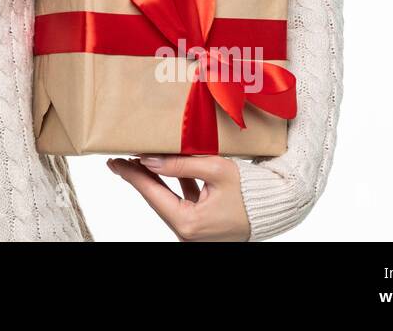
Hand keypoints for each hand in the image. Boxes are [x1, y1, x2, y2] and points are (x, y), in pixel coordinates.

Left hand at [107, 154, 251, 240]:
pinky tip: (164, 169)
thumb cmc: (251, 191)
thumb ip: (179, 164)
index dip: (131, 175)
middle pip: (155, 198)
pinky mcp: (201, 226)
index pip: (151, 193)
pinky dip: (172, 187)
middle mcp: (188, 233)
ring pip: (167, 201)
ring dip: (154, 180)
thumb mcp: (216, 170)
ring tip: (137, 161)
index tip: (115, 161)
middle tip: (119, 159)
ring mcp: (194, 232)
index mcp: (188, 223)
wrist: (278, 207)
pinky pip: (181, 204)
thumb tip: (148, 160)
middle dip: (138, 176)